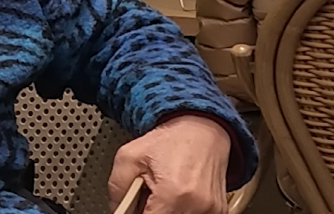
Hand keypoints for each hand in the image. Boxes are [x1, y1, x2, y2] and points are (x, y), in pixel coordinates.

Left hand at [108, 114, 230, 213]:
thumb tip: (116, 209)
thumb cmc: (170, 140)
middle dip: (150, 211)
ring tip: (162, 193)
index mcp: (174, 193)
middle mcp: (197, 205)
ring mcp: (211, 210)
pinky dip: (180, 210)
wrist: (201, 129)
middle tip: (146, 196)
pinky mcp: (218, 211)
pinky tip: (176, 195)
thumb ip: (117, 187)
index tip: (132, 207)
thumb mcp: (129, 156)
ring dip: (165, 211)